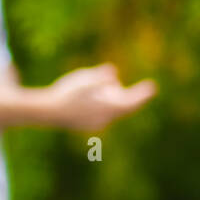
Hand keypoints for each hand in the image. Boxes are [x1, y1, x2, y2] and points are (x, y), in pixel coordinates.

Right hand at [42, 63, 157, 130]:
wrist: (47, 112)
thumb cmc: (66, 93)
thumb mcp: (85, 79)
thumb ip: (101, 77)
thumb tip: (114, 74)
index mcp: (106, 108)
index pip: (130, 102)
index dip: (142, 94)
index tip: (153, 87)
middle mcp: (104, 118)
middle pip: (123, 107)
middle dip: (131, 98)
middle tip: (145, 89)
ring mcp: (95, 123)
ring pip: (112, 111)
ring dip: (114, 100)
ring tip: (110, 87)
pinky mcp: (86, 124)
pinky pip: (101, 114)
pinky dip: (104, 105)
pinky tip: (95, 98)